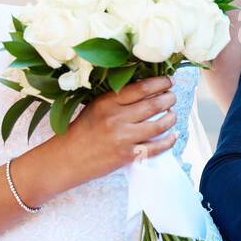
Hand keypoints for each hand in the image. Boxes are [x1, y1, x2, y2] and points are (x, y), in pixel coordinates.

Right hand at [56, 75, 177, 184]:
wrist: (66, 159)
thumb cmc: (81, 132)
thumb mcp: (95, 107)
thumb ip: (117, 99)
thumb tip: (147, 90)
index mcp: (108, 102)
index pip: (141, 88)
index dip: (160, 83)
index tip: (168, 82)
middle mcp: (116, 118)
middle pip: (153, 104)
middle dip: (169, 99)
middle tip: (172, 97)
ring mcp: (123, 138)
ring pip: (158, 125)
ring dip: (171, 118)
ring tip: (172, 114)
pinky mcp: (127, 155)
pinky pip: (156, 147)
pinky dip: (168, 141)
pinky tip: (173, 136)